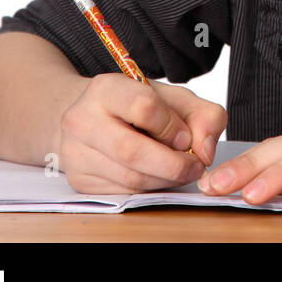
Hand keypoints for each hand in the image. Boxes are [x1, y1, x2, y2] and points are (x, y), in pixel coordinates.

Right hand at [58, 74, 226, 193]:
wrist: (91, 118)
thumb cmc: (137, 106)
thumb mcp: (175, 98)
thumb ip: (204, 116)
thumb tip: (206, 152)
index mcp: (106, 89)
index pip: (143, 107)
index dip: (172, 126)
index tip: (185, 137)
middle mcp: (82, 120)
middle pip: (132, 151)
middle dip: (173, 164)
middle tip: (195, 166)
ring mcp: (75, 153)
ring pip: (129, 178)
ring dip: (165, 180)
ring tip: (180, 171)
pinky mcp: (79, 181)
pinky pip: (123, 193)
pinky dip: (149, 189)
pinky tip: (157, 177)